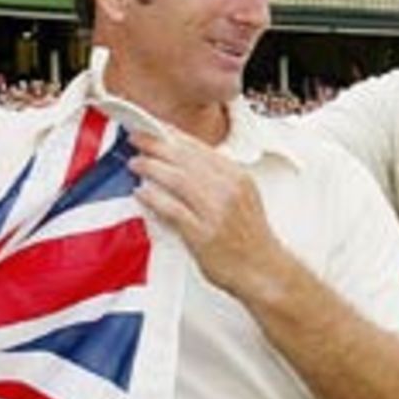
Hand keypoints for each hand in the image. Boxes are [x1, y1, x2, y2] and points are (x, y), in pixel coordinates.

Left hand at [127, 128, 291, 302]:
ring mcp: (216, 211)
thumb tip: (181, 164)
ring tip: (135, 163)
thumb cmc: (248, 238)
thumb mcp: (240, 198)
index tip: (153, 127)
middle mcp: (228, 189)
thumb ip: (215, 179)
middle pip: (186, 159)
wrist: (264, 271)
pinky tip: (141, 192)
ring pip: (178, 179)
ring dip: (152, 167)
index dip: (173, 135)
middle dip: (157, 145)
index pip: (200, 148)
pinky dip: (154, 198)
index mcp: (236, 177)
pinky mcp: (203, 234)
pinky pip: (173, 210)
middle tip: (136, 137)